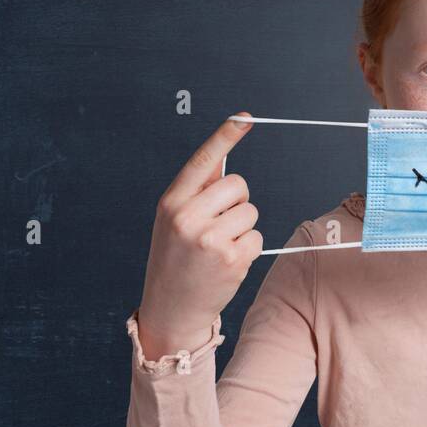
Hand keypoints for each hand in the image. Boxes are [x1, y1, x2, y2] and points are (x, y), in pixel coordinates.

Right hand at [137, 112, 262, 354]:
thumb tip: (227, 167)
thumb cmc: (174, 260)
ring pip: (251, 212)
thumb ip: (196, 196)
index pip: (204, 161)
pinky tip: (227, 263)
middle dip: (236, 202)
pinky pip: (257, 237)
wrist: (170, 309)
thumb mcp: (172, 222)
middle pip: (238, 185)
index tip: (245, 117)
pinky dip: (248, 249)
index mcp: (171, 202)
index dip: (226, 136)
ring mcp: (211, 238)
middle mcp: (188, 216)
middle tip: (218, 226)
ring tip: (218, 248)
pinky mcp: (232, 258)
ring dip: (242, 228)